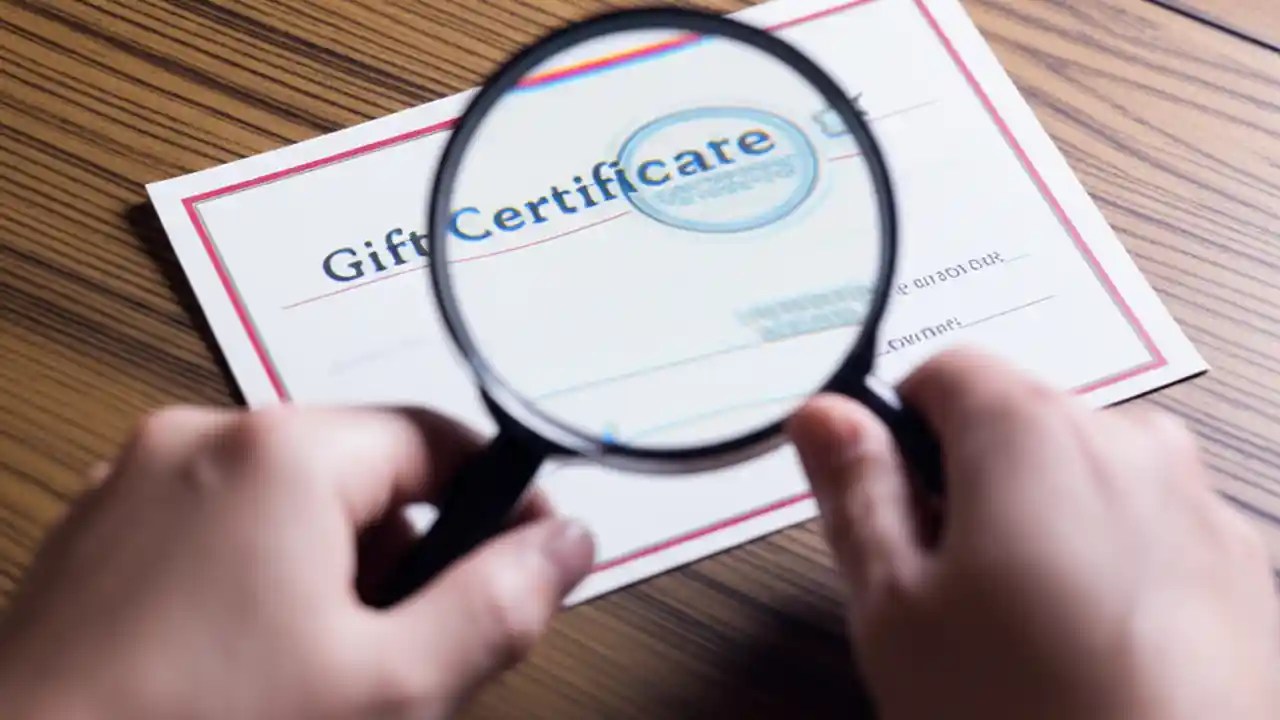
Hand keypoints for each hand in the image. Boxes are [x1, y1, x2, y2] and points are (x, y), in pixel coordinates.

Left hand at [0, 406, 594, 719]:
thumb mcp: (390, 689)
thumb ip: (498, 605)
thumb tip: (562, 545)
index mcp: (278, 453)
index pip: (439, 438)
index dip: (501, 502)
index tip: (529, 556)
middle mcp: (198, 443)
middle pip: (363, 475)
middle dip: (409, 557)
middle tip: (418, 648)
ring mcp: (135, 488)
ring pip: (289, 508)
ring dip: (335, 576)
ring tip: (327, 673)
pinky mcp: (97, 538)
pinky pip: (218, 533)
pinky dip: (262, 584)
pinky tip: (258, 668)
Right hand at [788, 348, 1279, 719]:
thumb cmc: (1025, 719)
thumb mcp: (893, 606)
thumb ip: (853, 489)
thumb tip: (823, 416)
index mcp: (1032, 433)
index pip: (942, 369)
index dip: (899, 434)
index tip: (892, 505)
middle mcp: (1129, 443)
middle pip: (1016, 423)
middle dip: (972, 486)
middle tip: (948, 591)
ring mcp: (1198, 505)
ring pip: (1084, 479)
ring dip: (1044, 526)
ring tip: (1023, 634)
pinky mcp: (1242, 568)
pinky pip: (1149, 531)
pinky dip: (1112, 566)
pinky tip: (1090, 650)